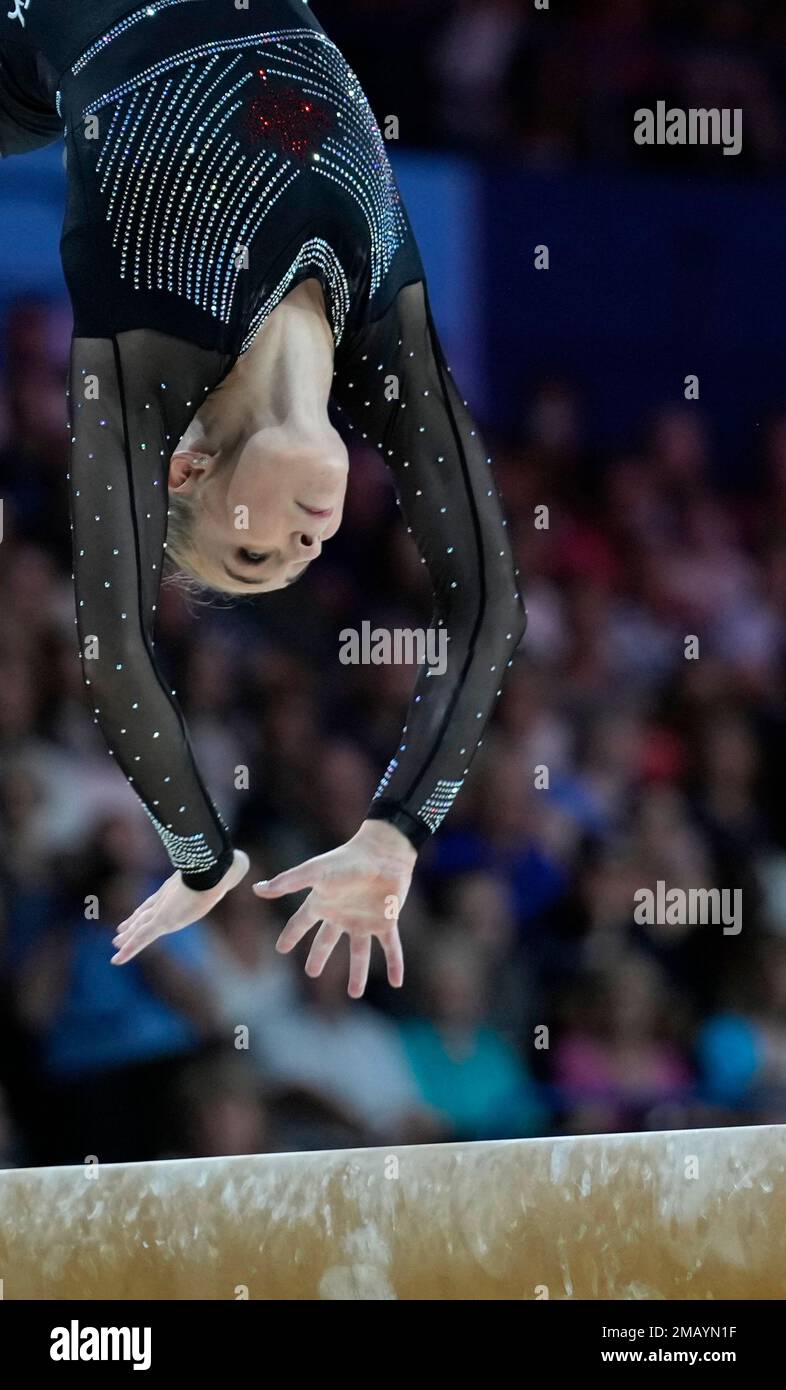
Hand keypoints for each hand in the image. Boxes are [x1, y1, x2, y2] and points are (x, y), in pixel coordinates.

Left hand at [110, 849, 249, 964]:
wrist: (216, 870)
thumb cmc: (223, 868)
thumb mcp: (224, 868)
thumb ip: (229, 866)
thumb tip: (241, 861)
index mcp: (176, 891)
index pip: (155, 903)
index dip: (144, 912)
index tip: (134, 918)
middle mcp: (166, 901)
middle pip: (145, 915)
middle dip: (133, 924)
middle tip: (118, 933)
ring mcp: (163, 910)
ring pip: (140, 929)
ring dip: (128, 940)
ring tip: (116, 947)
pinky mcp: (162, 920)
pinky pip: (141, 939)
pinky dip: (129, 950)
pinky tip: (117, 959)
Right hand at [253, 820, 415, 998]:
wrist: (383, 852)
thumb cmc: (347, 859)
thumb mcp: (314, 873)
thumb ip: (287, 882)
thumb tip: (257, 889)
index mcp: (323, 903)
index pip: (301, 923)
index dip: (291, 935)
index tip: (281, 948)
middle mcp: (342, 915)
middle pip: (327, 941)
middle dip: (319, 956)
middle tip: (312, 973)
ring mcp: (365, 920)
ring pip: (359, 952)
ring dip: (358, 973)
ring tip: (355, 993)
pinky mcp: (387, 922)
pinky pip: (391, 948)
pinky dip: (394, 964)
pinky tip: (397, 982)